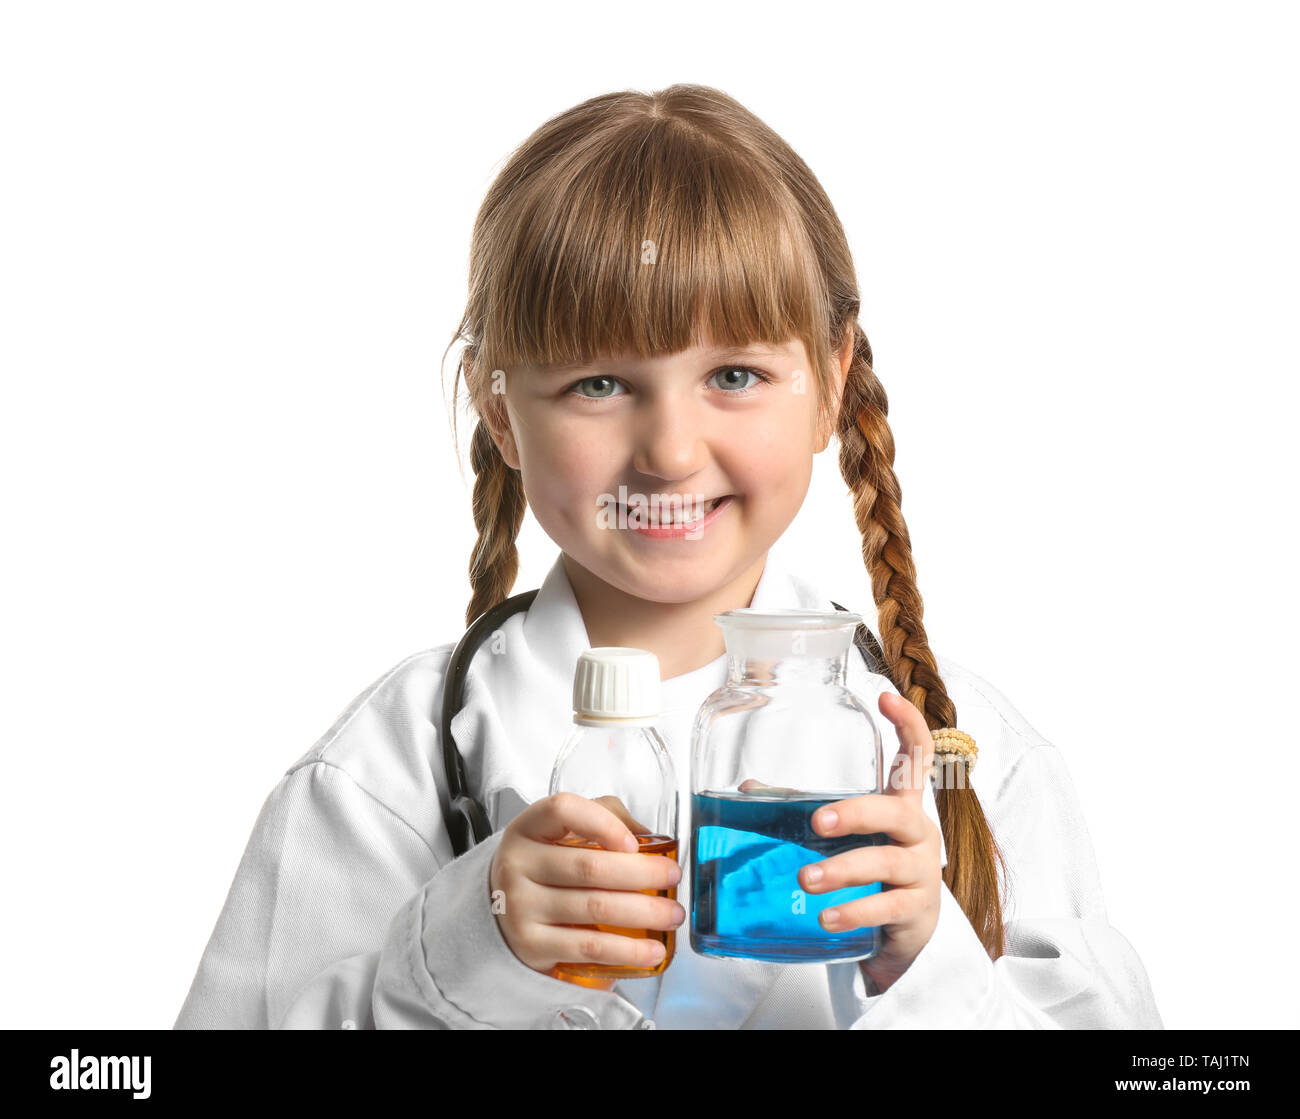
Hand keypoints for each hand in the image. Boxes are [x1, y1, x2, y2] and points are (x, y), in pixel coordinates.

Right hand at [488, 792, 683, 981]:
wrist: (498, 911)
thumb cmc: (542, 867)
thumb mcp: (560, 833)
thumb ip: (604, 818)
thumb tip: (650, 838)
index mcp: (528, 828)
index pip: (562, 811)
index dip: (602, 823)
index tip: (634, 842)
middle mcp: (518, 864)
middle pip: (589, 866)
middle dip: (643, 873)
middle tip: (672, 877)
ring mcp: (521, 907)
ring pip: (595, 907)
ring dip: (644, 912)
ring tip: (672, 914)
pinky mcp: (531, 945)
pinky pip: (588, 947)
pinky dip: (627, 949)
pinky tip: (652, 950)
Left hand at [796, 690, 942, 993]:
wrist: (904, 933)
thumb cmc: (870, 868)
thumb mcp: (848, 837)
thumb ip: (804, 812)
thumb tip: (746, 790)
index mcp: (900, 804)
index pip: (916, 755)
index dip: (906, 723)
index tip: (884, 695)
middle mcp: (917, 832)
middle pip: (896, 812)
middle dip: (856, 814)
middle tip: (817, 823)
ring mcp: (921, 872)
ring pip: (886, 862)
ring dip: (842, 870)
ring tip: (805, 880)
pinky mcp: (916, 910)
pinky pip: (886, 907)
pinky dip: (854, 912)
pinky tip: (826, 917)